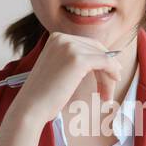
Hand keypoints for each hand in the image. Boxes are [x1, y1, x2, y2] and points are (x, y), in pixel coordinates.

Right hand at [6, 32, 122, 127]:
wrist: (31, 107)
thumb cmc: (43, 95)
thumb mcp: (58, 69)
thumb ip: (73, 60)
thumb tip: (102, 60)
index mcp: (56, 38)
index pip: (88, 45)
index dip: (101, 59)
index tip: (108, 75)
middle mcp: (62, 38)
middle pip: (96, 50)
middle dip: (106, 69)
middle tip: (108, 89)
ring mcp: (70, 47)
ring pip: (102, 57)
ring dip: (108, 76)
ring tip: (106, 95)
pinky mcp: (78, 59)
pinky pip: (105, 62)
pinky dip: (112, 72)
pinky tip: (114, 82)